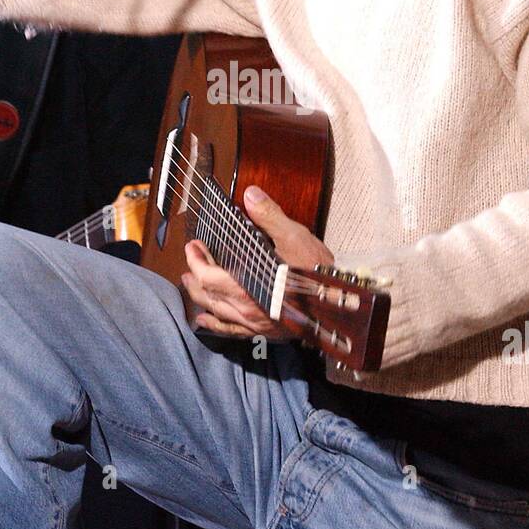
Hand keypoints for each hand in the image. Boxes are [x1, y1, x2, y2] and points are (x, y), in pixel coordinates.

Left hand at [181, 184, 331, 340]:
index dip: (196, 260)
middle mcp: (247, 308)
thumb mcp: (295, 238)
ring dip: (200, 299)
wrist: (340, 306)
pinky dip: (215, 326)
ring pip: (217, 313)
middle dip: (194, 278)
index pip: (208, 275)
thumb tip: (250, 196)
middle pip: (208, 295)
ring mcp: (255, 323)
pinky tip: (206, 321)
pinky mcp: (265, 332)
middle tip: (189, 265)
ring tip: (192, 287)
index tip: (193, 246)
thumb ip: (269, 217)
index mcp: (248, 285)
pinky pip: (232, 332)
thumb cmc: (317, 274)